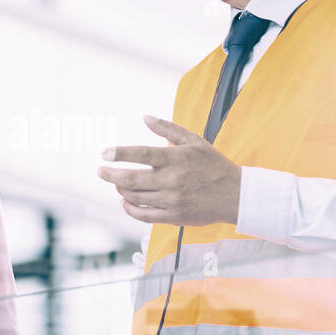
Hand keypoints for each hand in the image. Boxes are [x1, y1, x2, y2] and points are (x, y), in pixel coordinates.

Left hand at [97, 115, 241, 225]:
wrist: (234, 195)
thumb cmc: (213, 165)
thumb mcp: (195, 141)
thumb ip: (168, 128)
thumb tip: (145, 117)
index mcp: (177, 158)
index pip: (142, 154)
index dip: (120, 153)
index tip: (104, 153)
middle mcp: (172, 180)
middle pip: (133, 178)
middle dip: (111, 174)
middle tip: (101, 170)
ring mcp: (172, 200)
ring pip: (136, 197)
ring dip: (121, 189)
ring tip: (116, 182)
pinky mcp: (174, 216)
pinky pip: (144, 215)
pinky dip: (130, 209)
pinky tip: (125, 201)